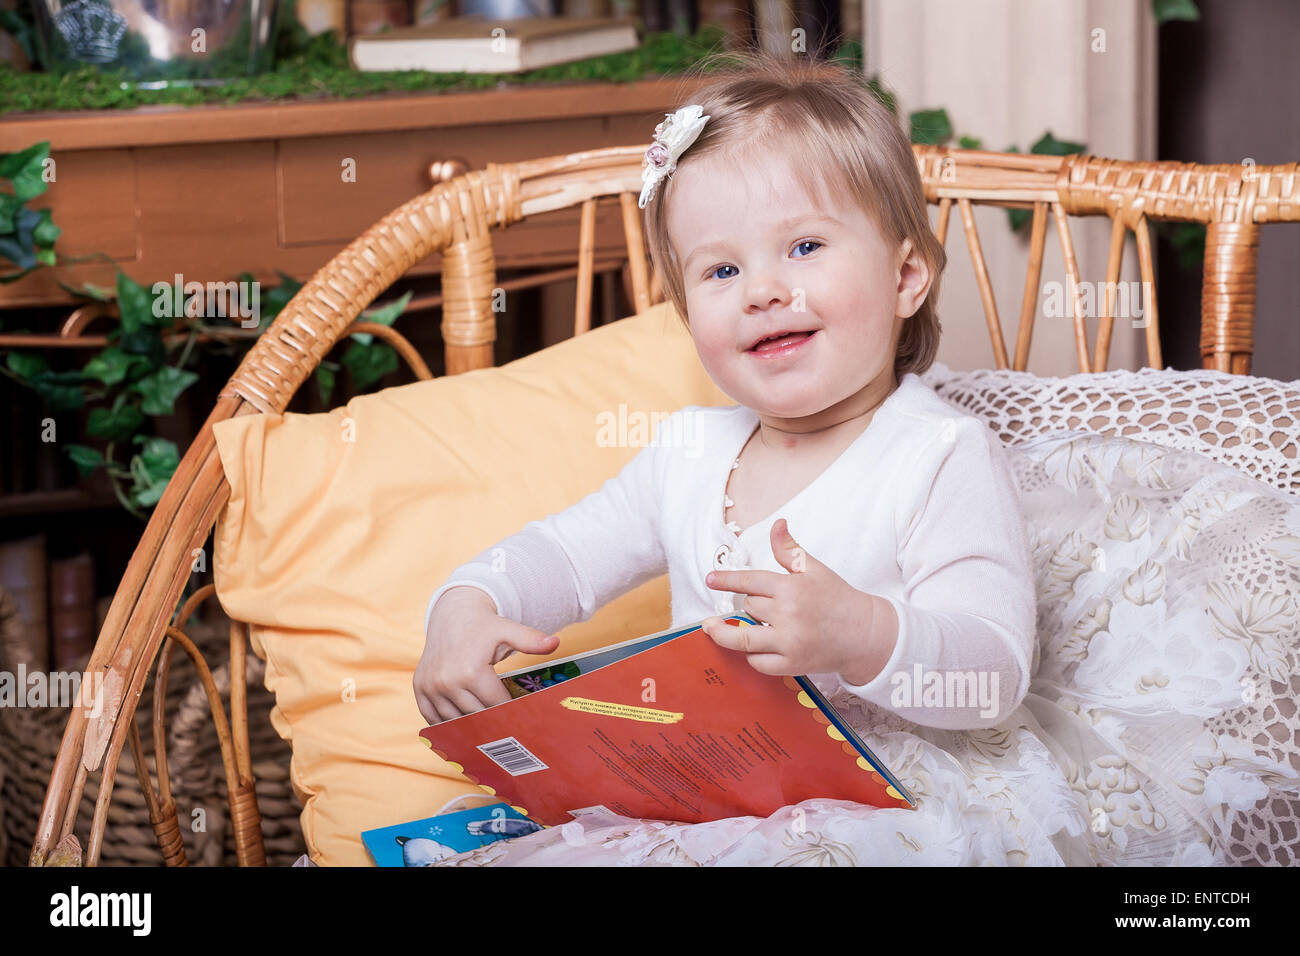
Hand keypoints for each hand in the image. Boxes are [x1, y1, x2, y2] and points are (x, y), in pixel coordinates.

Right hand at [414, 587, 558, 724]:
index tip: (523, 721)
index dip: (510, 713)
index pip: (495, 704)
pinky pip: (432, 718)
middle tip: (508, 732)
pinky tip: (461, 729)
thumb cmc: (483, 625)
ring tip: (487, 733)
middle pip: (476, 716)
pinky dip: (446, 725)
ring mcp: (430, 687)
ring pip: (454, 721)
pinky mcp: (419, 689)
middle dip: (492, 723)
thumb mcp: (508, 629)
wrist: (451, 614)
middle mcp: (447, 682)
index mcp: (471, 670)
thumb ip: (530, 640)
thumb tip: (555, 643)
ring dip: (469, 727)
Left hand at [701, 518, 891, 681]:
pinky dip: (751, 656)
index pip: (750, 582)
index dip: (727, 580)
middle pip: (748, 608)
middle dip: (749, 606)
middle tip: (760, 607)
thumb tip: (777, 524)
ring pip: (743, 638)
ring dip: (726, 633)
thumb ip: (789, 549)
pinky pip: (758, 662)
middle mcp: (788, 616)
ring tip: (712, 628)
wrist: (864, 634)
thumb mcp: (815, 569)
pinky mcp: (791, 665)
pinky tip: (753, 648)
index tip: (710, 579)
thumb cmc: (838, 599)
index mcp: (791, 588)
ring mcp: (789, 643)